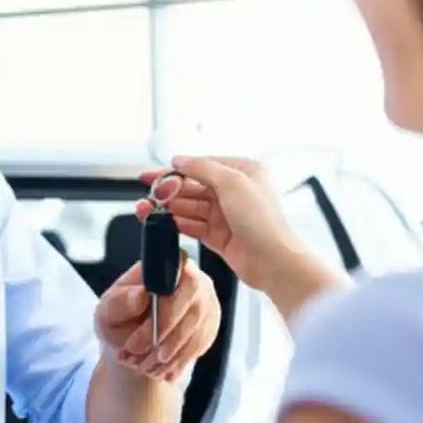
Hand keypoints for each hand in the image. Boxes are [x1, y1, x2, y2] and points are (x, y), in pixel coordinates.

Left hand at [94, 258, 219, 382]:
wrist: (131, 342)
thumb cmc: (119, 317)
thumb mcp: (107, 309)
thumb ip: (120, 301)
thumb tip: (142, 296)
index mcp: (165, 266)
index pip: (177, 277)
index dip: (163, 309)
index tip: (140, 336)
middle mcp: (192, 280)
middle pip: (190, 308)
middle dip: (162, 337)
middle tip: (136, 355)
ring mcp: (206, 304)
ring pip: (194, 332)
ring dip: (167, 355)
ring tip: (141, 366)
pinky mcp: (209, 327)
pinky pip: (198, 348)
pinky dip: (176, 362)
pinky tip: (158, 369)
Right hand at [136, 156, 345, 318]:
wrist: (274, 262)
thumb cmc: (264, 221)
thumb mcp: (232, 182)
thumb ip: (202, 167)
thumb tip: (180, 160)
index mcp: (243, 172)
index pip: (202, 165)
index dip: (176, 170)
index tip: (153, 174)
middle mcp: (235, 192)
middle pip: (193, 187)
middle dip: (169, 190)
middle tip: (149, 195)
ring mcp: (227, 215)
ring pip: (190, 207)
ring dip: (169, 208)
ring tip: (148, 209)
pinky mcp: (220, 236)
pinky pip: (193, 226)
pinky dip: (177, 223)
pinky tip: (162, 222)